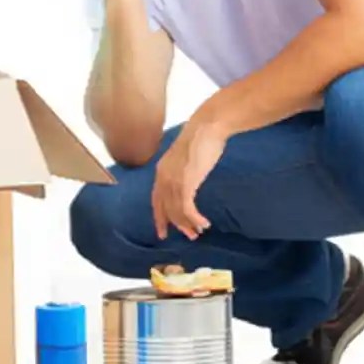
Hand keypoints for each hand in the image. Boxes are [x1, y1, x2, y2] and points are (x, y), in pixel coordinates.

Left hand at [152, 122, 226, 240]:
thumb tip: (189, 183)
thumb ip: (182, 171)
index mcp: (161, 171)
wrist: (207, 128)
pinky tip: (203, 223)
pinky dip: (194, 219)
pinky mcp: (185, 183)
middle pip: (165, 209)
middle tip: (189, 235)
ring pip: (176, 212)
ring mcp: (173, 181)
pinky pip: (186, 209)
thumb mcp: (185, 158)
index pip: (156, 200)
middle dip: (177, 225)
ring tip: (199, 231)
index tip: (163, 232)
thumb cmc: (201, 139)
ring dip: (188, 224)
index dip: (159, 217)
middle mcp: (163, 178)